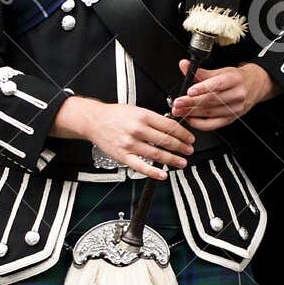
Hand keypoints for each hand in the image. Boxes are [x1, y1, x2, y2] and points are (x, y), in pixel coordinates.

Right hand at [51, 95, 194, 180]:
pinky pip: (140, 166)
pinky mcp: (123, 156)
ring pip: (156, 154)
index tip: (189, 138)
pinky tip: (163, 174)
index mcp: (143, 116)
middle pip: (165, 140)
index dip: (183, 133)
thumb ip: (153, 119)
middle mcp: (137, 129)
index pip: (169, 126)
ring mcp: (130, 144)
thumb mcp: (136, 110)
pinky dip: (153, 172)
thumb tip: (171, 128)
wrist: (94, 120)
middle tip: (189, 150)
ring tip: (181, 162)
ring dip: (172, 159)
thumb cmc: (115, 115)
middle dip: (181, 147)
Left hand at [170, 60, 280, 130]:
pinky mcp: (231, 119)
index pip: (217, 84)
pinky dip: (200, 124)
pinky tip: (190, 119)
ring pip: (211, 113)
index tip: (189, 91)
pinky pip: (213, 124)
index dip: (202, 88)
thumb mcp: (221, 71)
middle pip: (211, 100)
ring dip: (192, 113)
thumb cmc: (236, 78)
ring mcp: (235, 109)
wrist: (255, 86)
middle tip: (177, 103)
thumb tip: (184, 65)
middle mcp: (237, 95)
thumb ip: (200, 71)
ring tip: (179, 111)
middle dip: (191, 103)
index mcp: (234, 79)